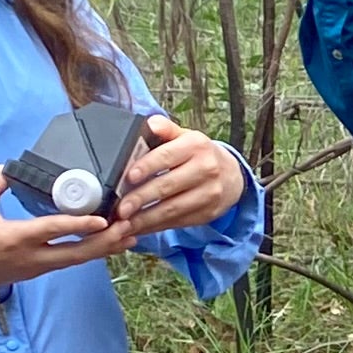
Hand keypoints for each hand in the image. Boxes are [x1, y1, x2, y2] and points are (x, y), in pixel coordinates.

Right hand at [0, 166, 118, 294]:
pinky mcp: (31, 273)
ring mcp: (31, 270)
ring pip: (74, 262)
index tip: (106, 221)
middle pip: (76, 255)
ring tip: (128, 237)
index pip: (53, 232)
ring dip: (101, 250)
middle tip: (130, 228)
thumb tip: (15, 164)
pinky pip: (64, 263)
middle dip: (106, 243)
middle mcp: (28, 259)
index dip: (81, 226)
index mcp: (14, 238)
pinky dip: (86, 254)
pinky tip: (103, 245)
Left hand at [101, 114, 244, 247]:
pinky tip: (139, 228)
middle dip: (141, 198)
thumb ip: (165, 129)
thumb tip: (148, 124)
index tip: (129, 177)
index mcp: (196, 145)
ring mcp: (208, 194)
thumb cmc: (199, 154)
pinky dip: (155, 227)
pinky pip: (177, 223)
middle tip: (120, 208)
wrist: (232, 176)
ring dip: (145, 219)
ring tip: (124, 223)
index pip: (167, 156)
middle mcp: (205, 169)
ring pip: (172, 209)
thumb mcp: (186, 137)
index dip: (147, 166)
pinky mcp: (207, 214)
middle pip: (167, 186)